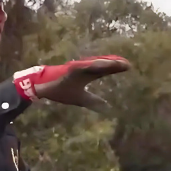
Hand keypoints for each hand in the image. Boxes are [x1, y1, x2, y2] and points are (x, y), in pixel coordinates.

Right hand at [13, 56, 131, 111]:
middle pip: (103, 65)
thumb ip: (93, 101)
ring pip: (96, 64)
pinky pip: (84, 67)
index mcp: (87, 75)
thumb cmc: (60, 90)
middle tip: (128, 64)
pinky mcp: (71, 69)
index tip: (128, 67)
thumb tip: (107, 107)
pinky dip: (94, 65)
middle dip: (115, 64)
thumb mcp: (81, 98)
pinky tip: (104, 64)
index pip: (104, 71)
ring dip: (107, 63)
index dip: (115, 69)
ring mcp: (77, 68)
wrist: (42, 88)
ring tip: (120, 62)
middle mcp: (84, 69)